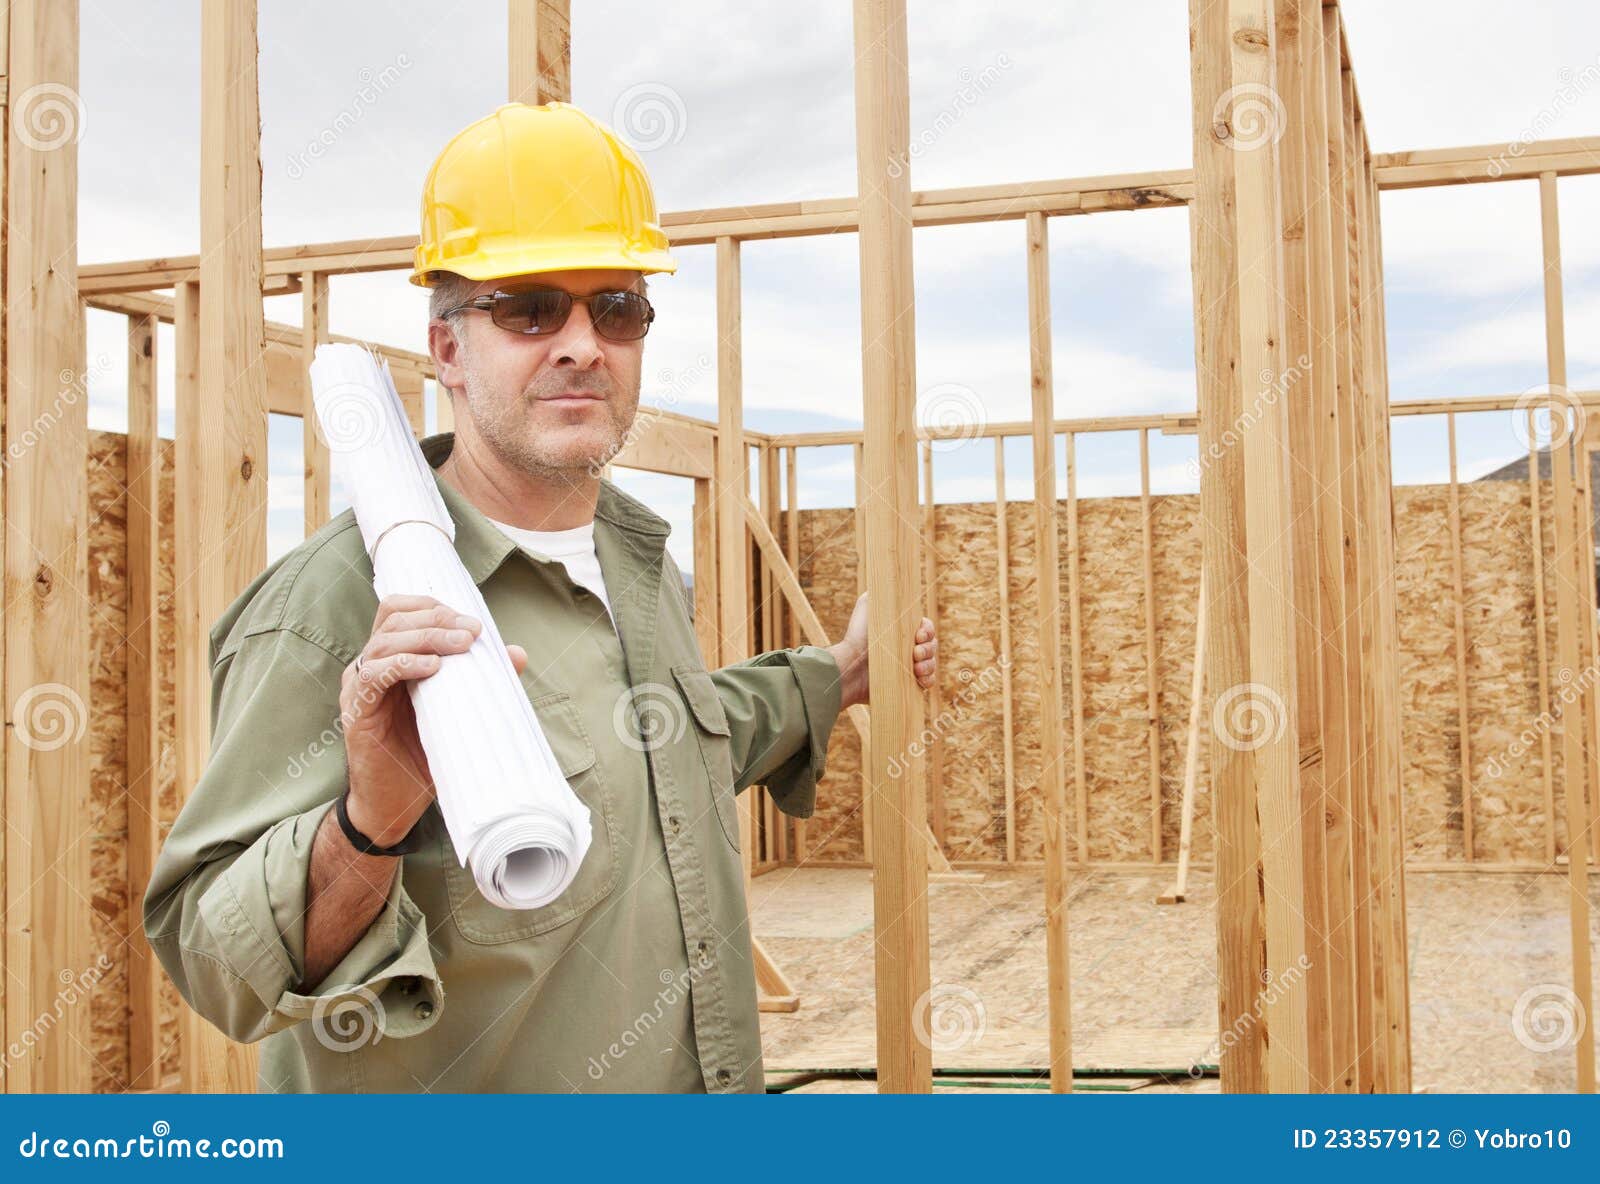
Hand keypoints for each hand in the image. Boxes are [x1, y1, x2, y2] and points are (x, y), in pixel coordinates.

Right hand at [340, 594, 527, 847]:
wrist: (395, 804)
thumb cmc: (425, 755)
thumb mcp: (458, 711)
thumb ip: (482, 680)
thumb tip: (517, 654)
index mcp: (391, 659)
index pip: (400, 610)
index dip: (433, 606)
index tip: (473, 623)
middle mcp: (370, 667)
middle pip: (394, 618)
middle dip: (437, 618)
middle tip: (473, 632)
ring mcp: (360, 687)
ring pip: (384, 641)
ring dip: (426, 636)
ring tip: (462, 645)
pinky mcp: (357, 711)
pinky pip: (373, 674)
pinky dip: (404, 663)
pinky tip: (433, 668)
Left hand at [826, 593, 938, 710]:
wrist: (850, 666)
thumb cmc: (858, 635)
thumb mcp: (868, 604)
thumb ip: (881, 590)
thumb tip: (891, 576)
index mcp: (902, 631)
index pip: (926, 629)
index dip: (927, 632)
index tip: (918, 635)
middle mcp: (906, 649)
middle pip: (932, 646)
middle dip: (928, 649)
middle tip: (915, 653)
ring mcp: (907, 668)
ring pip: (932, 664)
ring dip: (929, 665)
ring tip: (915, 668)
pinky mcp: (905, 686)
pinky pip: (927, 683)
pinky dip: (928, 680)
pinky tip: (919, 678)